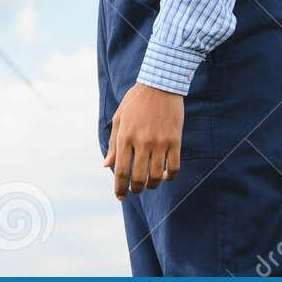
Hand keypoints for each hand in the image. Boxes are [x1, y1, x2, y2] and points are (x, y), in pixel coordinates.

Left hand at [102, 83, 182, 198]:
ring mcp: (159, 142)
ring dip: (152, 185)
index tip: (120, 197)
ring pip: (156, 176)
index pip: (121, 171)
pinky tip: (165, 175)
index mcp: (125, 137)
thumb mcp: (119, 119)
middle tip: (135, 190)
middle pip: (138, 178)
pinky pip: (174, 167)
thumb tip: (106, 165)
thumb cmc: (136, 101)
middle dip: (135, 189)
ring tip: (150, 184)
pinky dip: (170, 176)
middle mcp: (141, 142)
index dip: (119, 188)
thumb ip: (114, 144)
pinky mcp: (174, 140)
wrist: (160, 85)